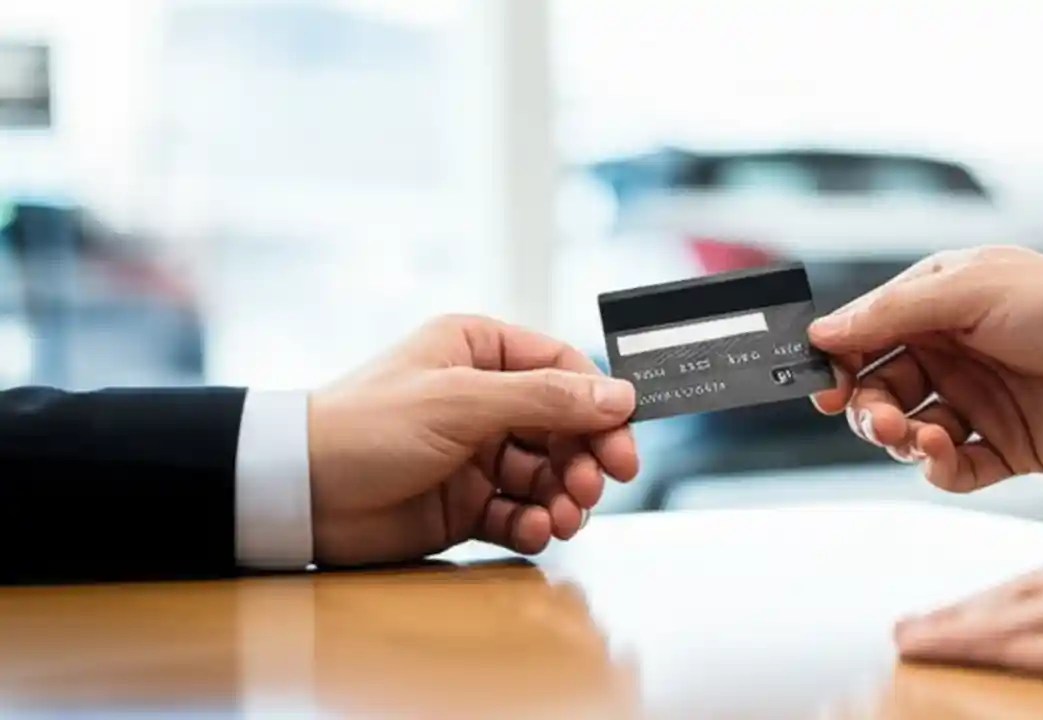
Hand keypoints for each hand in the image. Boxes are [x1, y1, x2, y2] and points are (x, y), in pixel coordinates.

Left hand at [305, 315, 637, 565]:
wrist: (297, 494)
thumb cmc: (366, 427)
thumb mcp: (462, 401)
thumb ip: (545, 398)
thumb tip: (619, 395)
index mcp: (480, 351)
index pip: (564, 370)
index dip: (600, 406)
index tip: (624, 442)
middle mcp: (484, 399)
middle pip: (565, 426)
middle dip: (586, 458)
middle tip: (596, 486)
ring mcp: (476, 453)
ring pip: (548, 473)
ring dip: (565, 495)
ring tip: (563, 516)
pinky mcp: (466, 502)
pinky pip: (520, 511)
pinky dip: (535, 523)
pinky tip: (535, 530)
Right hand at [807, 246, 1042, 491]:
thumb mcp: (975, 290)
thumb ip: (895, 312)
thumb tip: (824, 331)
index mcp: (938, 308)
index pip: (866, 336)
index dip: (838, 359)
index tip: (820, 381)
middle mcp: (950, 355)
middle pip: (877, 389)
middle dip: (865, 407)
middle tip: (874, 417)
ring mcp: (975, 403)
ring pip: (907, 432)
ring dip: (898, 438)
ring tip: (916, 435)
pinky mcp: (1002, 448)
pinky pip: (949, 469)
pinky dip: (937, 467)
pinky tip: (946, 453)